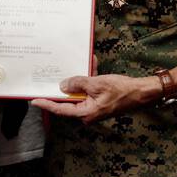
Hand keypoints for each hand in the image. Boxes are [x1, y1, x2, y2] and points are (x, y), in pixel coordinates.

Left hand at [32, 74, 159, 124]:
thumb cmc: (122, 90)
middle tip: (48, 80)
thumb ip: (78, 84)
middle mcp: (88, 112)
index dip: (47, 104)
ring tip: (77, 65)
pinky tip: (91, 63)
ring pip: (80, 92)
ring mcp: (94, 107)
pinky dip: (89, 78)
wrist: (142, 92)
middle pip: (69, 100)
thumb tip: (63, 86)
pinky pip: (90, 89)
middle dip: (62, 87)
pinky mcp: (99, 100)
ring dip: (79, 78)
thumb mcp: (97, 84)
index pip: (61, 109)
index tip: (35, 100)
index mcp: (86, 112)